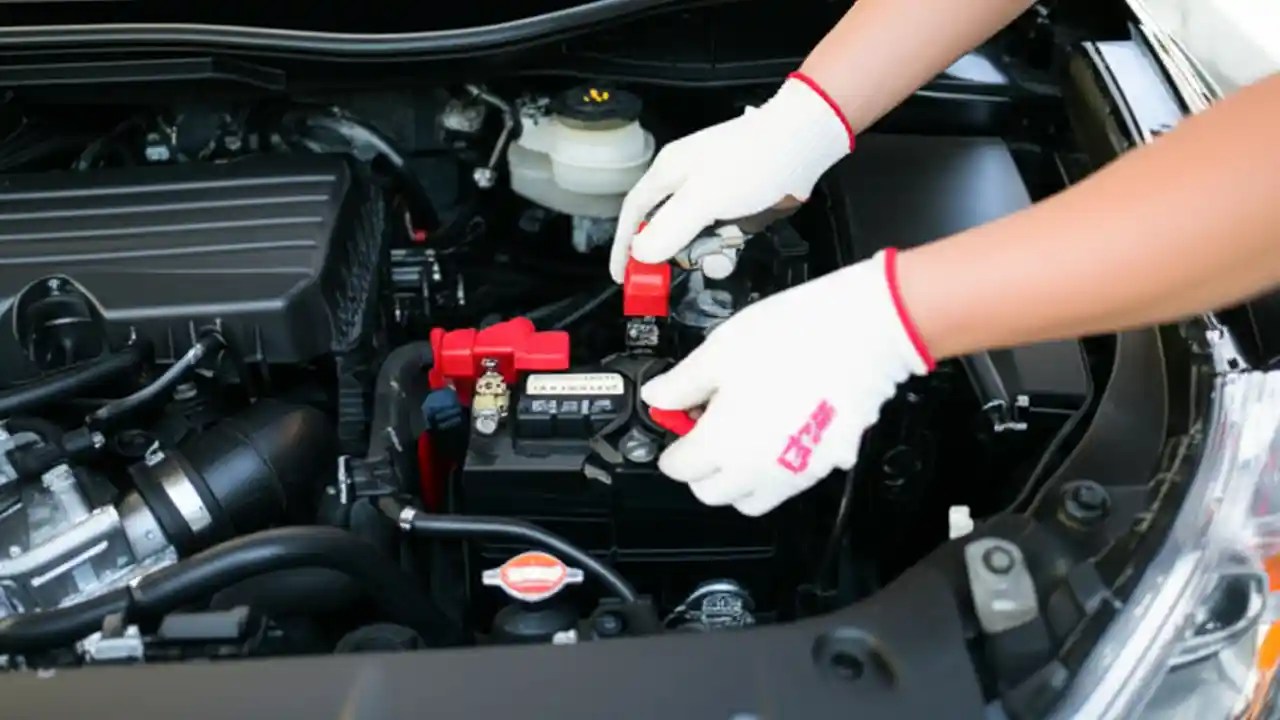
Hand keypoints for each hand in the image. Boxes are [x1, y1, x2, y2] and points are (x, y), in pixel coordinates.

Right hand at [609, 74, 853, 282]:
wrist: (803, 141)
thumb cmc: (753, 160)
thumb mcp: (703, 200)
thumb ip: (669, 228)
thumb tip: (639, 253)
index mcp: (668, 173)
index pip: (633, 214)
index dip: (624, 246)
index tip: (623, 276)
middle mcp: (687, 180)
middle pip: (667, 227)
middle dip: (679, 248)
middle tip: (691, 263)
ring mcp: (714, 188)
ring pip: (699, 232)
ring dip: (713, 245)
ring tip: (731, 242)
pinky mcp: (738, 197)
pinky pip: (725, 229)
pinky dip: (733, 238)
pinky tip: (746, 234)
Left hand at [642, 250, 934, 515]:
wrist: (863, 333)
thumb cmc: (792, 337)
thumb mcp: (719, 352)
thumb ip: (682, 383)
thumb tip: (658, 396)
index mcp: (722, 445)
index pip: (677, 468)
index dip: (672, 444)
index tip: (679, 420)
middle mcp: (756, 471)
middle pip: (711, 492)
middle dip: (700, 467)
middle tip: (706, 428)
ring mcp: (795, 473)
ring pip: (750, 499)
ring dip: (737, 479)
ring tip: (741, 436)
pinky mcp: (826, 464)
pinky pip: (790, 483)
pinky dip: (775, 471)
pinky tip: (779, 432)